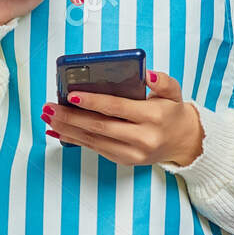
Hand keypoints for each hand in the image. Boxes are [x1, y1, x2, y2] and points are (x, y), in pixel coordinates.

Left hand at [42, 70, 204, 166]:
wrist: (184, 142)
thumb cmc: (172, 112)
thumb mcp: (174, 92)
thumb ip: (162, 81)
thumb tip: (148, 74)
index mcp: (153, 116)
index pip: (117, 108)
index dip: (93, 102)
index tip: (71, 95)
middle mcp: (142, 138)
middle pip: (100, 127)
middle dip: (71, 117)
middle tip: (50, 107)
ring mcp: (132, 153)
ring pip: (94, 141)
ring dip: (68, 130)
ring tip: (49, 118)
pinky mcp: (125, 160)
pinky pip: (96, 149)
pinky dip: (75, 141)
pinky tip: (59, 132)